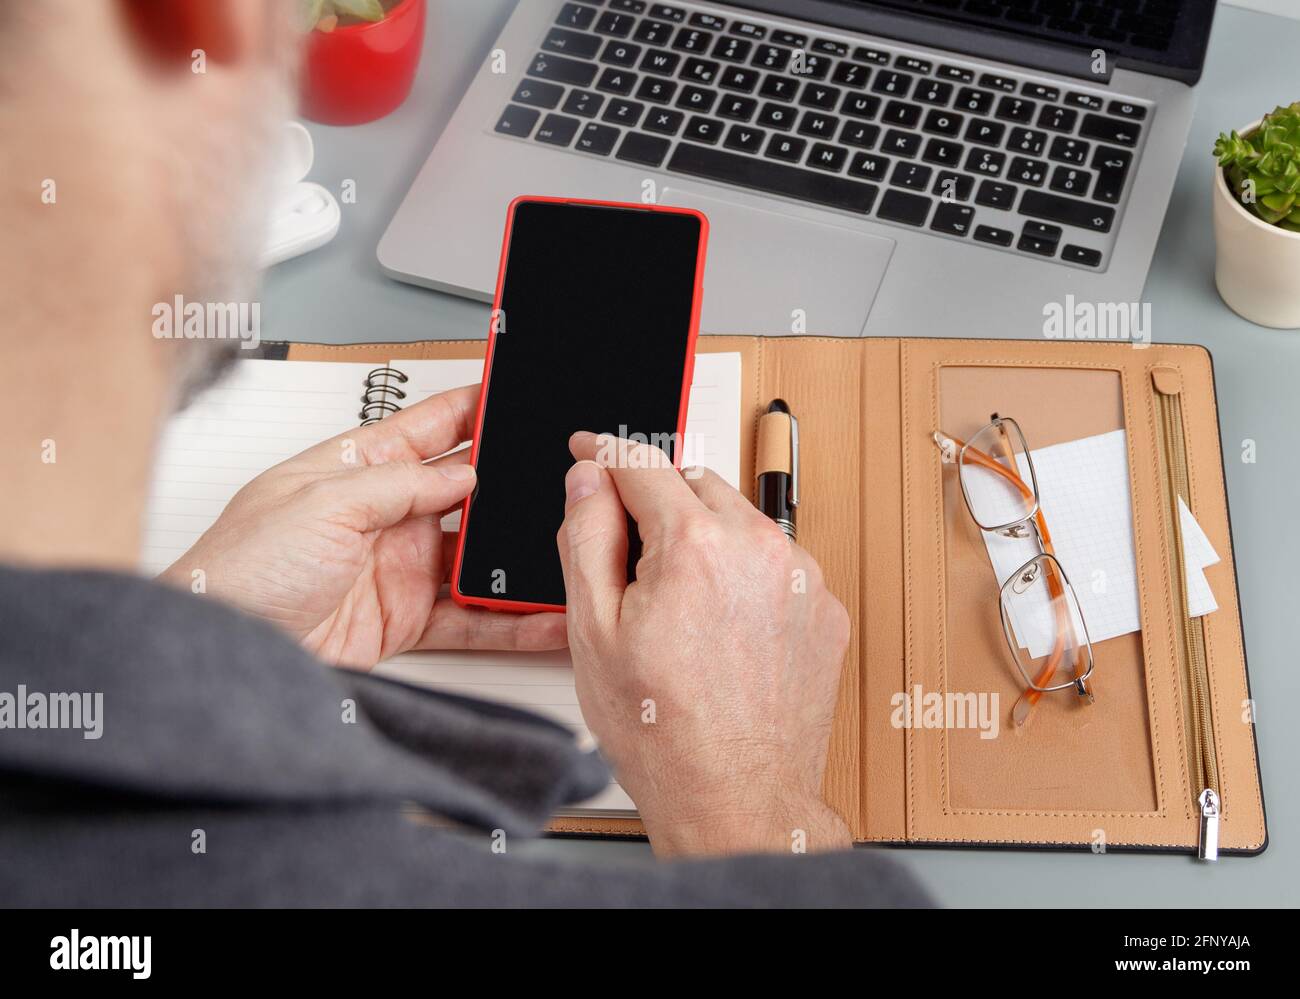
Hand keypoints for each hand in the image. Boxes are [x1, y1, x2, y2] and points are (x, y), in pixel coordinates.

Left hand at [161, 385, 565, 666]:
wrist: (224, 649)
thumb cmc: (241, 568)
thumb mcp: (324, 502)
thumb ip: (400, 484)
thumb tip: (462, 473)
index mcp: (356, 468)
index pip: (426, 427)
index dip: (470, 409)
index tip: (512, 395)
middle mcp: (382, 515)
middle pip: (463, 491)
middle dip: (508, 485)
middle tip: (555, 479)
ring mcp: (397, 567)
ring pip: (476, 556)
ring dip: (515, 556)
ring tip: (560, 550)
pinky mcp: (405, 619)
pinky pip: (470, 617)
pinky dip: (508, 621)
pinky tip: (538, 615)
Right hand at [556, 432, 851, 856]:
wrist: (737, 797)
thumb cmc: (664, 731)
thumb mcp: (594, 631)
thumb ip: (587, 537)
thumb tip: (589, 481)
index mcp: (697, 546)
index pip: (642, 463)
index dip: (604, 451)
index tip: (589, 450)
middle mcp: (760, 549)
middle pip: (695, 483)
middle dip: (656, 501)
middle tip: (626, 554)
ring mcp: (801, 579)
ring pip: (739, 520)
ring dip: (703, 536)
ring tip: (675, 606)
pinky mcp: (825, 608)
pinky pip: (774, 562)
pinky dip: (743, 572)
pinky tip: (718, 625)